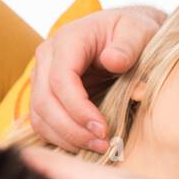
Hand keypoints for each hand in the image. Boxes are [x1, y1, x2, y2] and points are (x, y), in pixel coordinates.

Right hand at [29, 5, 165, 153]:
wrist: (125, 32)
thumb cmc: (132, 30)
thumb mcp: (138, 30)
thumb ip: (128, 45)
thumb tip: (113, 61)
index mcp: (68, 39)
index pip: (60, 79)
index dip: (78, 109)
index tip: (103, 129)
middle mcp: (48, 57)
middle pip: (45, 101)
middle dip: (72, 129)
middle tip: (103, 145)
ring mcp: (43, 75)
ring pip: (40, 115)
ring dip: (66, 138)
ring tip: (98, 148)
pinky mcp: (46, 93)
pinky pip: (44, 121)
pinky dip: (61, 138)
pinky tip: (86, 145)